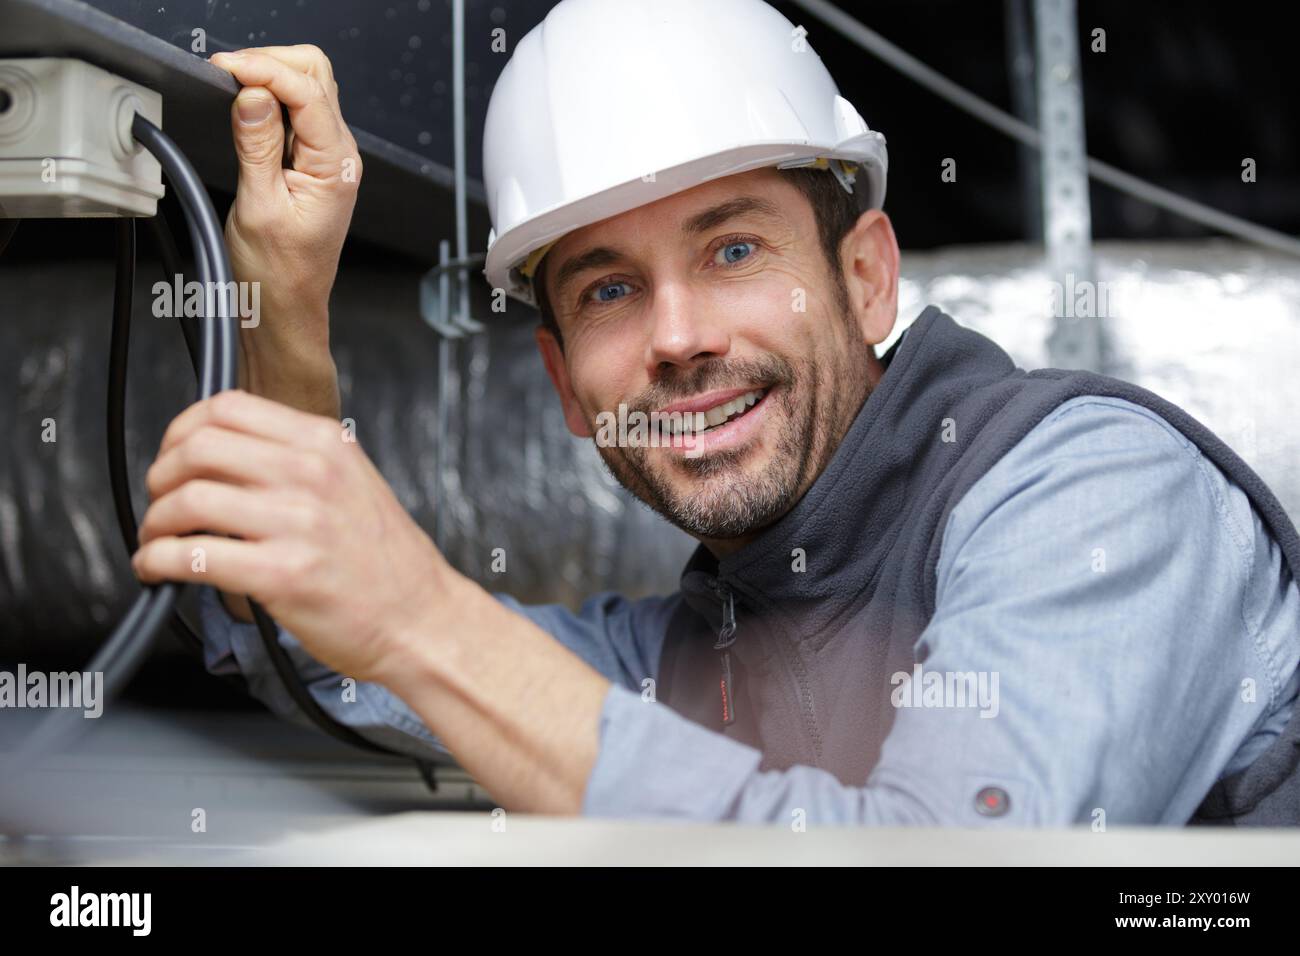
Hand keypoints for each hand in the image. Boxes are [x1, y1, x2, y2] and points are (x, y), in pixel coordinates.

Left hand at [133, 390, 459, 684]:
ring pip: (187, 500)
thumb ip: (296, 460)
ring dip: (155, 523)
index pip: (228, 406)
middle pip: (197, 446)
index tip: (173, 455)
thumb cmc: (386, 563)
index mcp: (326, 444)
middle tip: (160, 501)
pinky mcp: (282, 574)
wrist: (422, 619)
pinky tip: (160, 570)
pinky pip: (193, 556)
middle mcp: (312, 474)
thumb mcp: (352, 483)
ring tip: (158, 541)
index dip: (182, 428)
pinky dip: (158, 562)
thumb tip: (222, 456)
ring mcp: (298, 523)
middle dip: (160, 476)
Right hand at [209, 45, 361, 414]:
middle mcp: (338, 156)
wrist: (282, 311)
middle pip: (315, 75)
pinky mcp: (309, 164)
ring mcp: (326, 158)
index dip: (264, 69)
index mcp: (335, 165)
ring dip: (268, 78)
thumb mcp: (258, 206)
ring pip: (306, 89)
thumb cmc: (276, 275)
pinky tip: (242, 112)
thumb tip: (252, 94)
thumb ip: (257, 145)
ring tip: (229, 90)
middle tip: (225, 75)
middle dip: (270, 63)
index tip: (223, 69)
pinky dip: (267, 101)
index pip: (308, 90)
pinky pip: (294, 115)